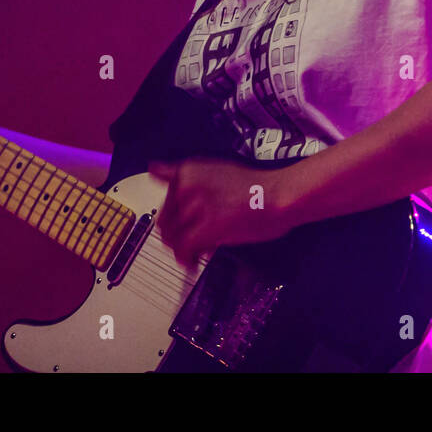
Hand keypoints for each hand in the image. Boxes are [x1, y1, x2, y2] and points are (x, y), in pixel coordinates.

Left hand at [148, 158, 294, 267]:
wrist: (278, 195)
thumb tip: (152, 169)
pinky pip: (184, 249)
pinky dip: (186, 259)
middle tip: (190, 243)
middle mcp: (186, 185)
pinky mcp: (206, 227)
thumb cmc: (254, 186)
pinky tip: (194, 262)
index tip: (179, 225)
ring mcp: (195, 206)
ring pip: (172, 237)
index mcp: (187, 171)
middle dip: (175, 236)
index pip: (164, 199)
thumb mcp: (213, 169)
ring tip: (195, 253)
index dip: (173, 217)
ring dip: (181, 249)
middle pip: (164, 221)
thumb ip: (181, 174)